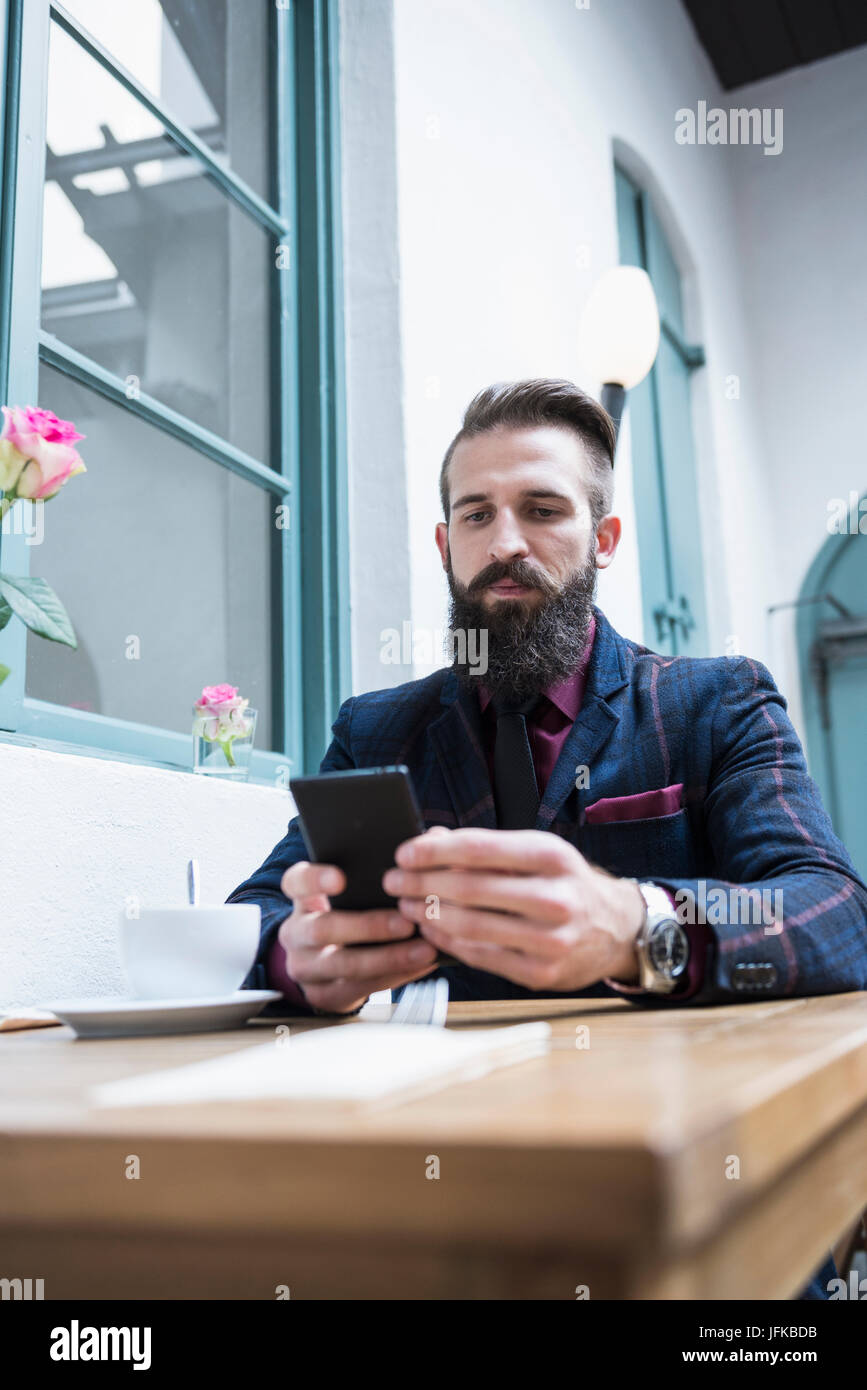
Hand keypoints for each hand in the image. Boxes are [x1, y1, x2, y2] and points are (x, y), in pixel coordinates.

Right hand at [278, 859, 439, 1013]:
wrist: (325, 965)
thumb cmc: (348, 914)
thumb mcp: (351, 893)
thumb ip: (378, 871)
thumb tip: (430, 842)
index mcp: (303, 898)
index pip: (297, 882)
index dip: (315, 879)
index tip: (341, 878)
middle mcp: (297, 932)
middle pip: (322, 928)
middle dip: (368, 926)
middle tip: (406, 922)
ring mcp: (306, 966)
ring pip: (343, 964)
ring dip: (389, 957)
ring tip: (424, 949)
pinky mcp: (323, 993)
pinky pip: (361, 987)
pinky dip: (396, 975)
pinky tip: (420, 964)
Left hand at [382, 828, 644, 991]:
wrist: (615, 928)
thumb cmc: (564, 883)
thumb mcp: (536, 852)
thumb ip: (484, 847)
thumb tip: (428, 839)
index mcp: (552, 856)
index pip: (478, 849)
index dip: (433, 851)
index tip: (403, 852)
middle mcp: (555, 898)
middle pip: (469, 889)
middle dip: (421, 884)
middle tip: (393, 881)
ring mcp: (550, 940)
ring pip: (471, 926)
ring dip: (428, 915)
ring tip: (406, 905)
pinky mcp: (541, 973)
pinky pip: (480, 956)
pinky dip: (447, 942)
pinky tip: (430, 930)